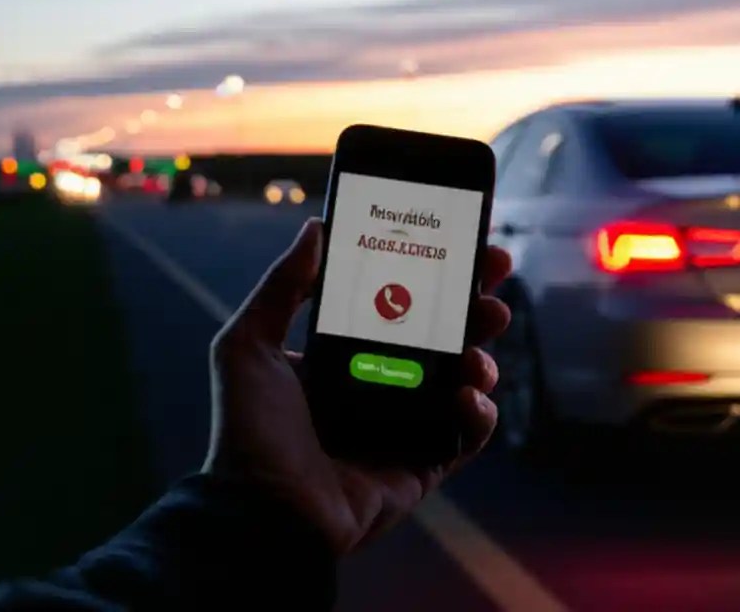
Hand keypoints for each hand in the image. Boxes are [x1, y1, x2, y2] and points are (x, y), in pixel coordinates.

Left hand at [203, 219, 510, 555]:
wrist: (263, 513)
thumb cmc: (248, 432)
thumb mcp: (246, 346)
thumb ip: (281, 286)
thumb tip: (316, 226)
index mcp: (343, 355)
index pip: (400, 303)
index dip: (433, 272)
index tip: (460, 239)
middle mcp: (380, 385)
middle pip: (444, 334)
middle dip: (475, 301)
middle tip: (493, 274)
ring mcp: (408, 425)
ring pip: (466, 378)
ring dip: (483, 355)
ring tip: (476, 349)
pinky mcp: (427, 464)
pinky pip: (470, 434)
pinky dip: (479, 413)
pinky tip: (466, 397)